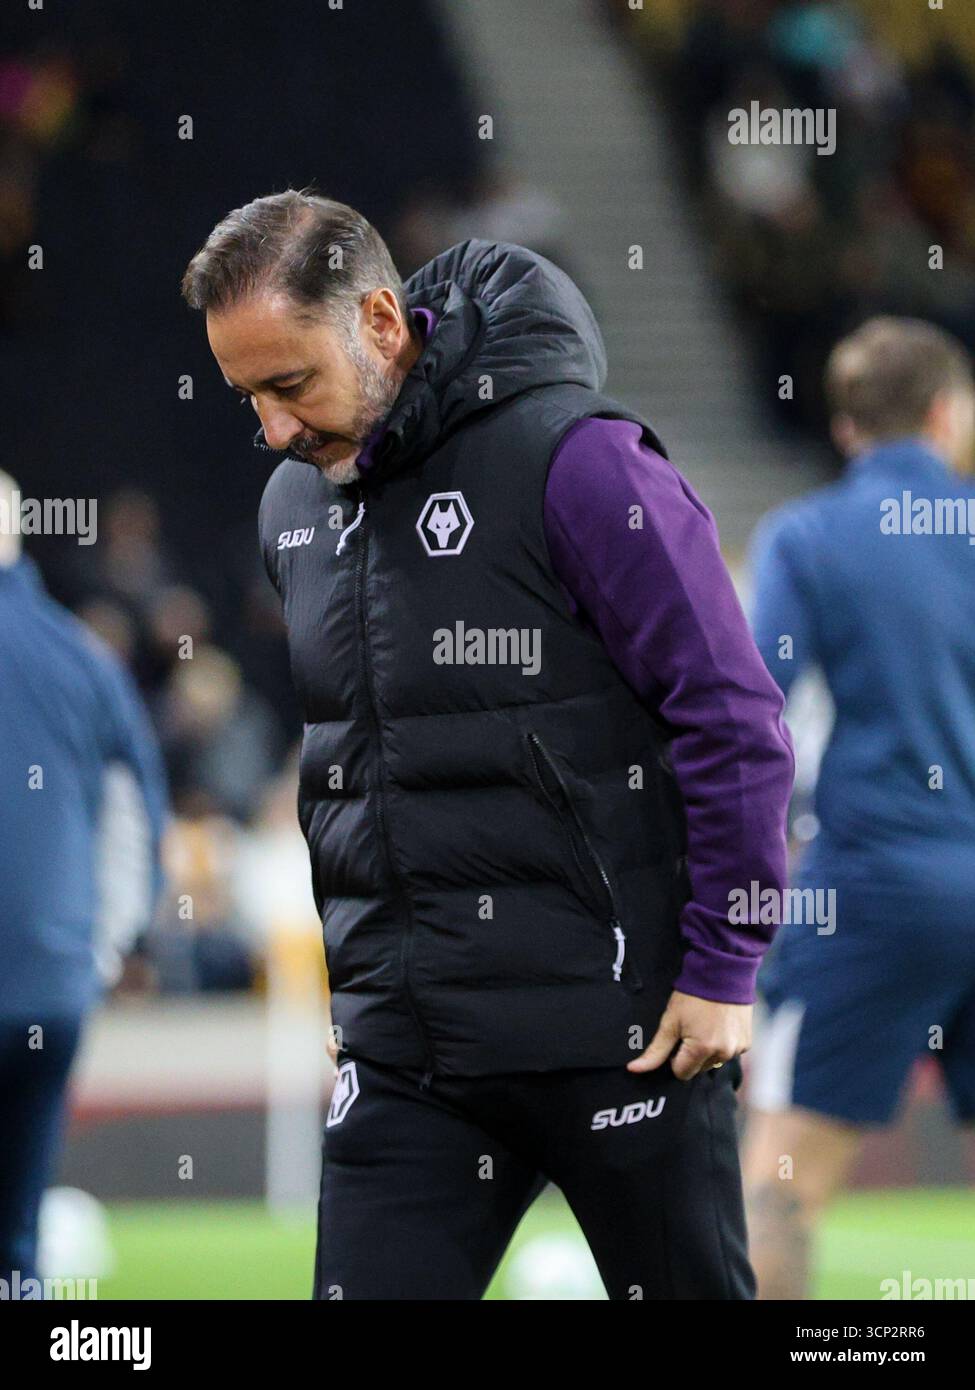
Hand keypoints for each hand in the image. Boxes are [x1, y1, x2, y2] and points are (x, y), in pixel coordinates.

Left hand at [626, 990, 751, 1080]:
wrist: (722, 973)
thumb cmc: (693, 996)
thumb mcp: (670, 1022)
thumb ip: (655, 1051)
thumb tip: (634, 1069)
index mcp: (702, 1050)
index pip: (682, 1073)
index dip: (675, 1058)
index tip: (677, 1038)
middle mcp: (723, 1053)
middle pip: (698, 1069)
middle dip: (692, 1054)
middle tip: (691, 1029)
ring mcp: (738, 1049)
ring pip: (714, 1062)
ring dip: (708, 1050)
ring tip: (705, 1025)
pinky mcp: (747, 1042)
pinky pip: (729, 1052)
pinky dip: (722, 1044)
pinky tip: (718, 1025)